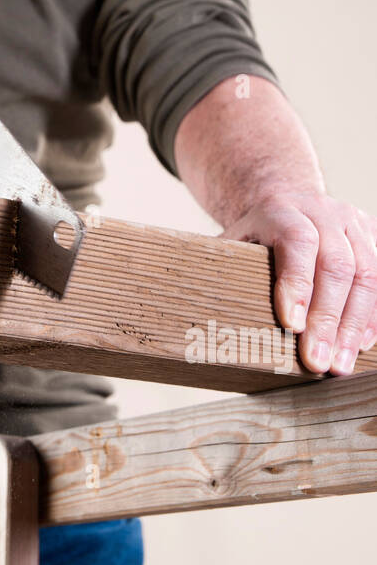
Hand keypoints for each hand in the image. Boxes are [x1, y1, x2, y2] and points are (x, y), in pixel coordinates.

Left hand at [222, 191, 376, 374]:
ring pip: (366, 275)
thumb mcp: (232, 241)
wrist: (287, 200)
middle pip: (335, 264)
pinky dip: (371, 318)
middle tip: (316, 362)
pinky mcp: (371, 237)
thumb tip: (204, 317)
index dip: (296, 284)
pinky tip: (360, 346)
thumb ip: (223, 270)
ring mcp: (352, 223)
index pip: (296, 242)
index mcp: (282, 210)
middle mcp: (323, 212)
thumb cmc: (255, 234)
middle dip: (327, 318)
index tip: (292, 326)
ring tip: (339, 365)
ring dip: (353, 326)